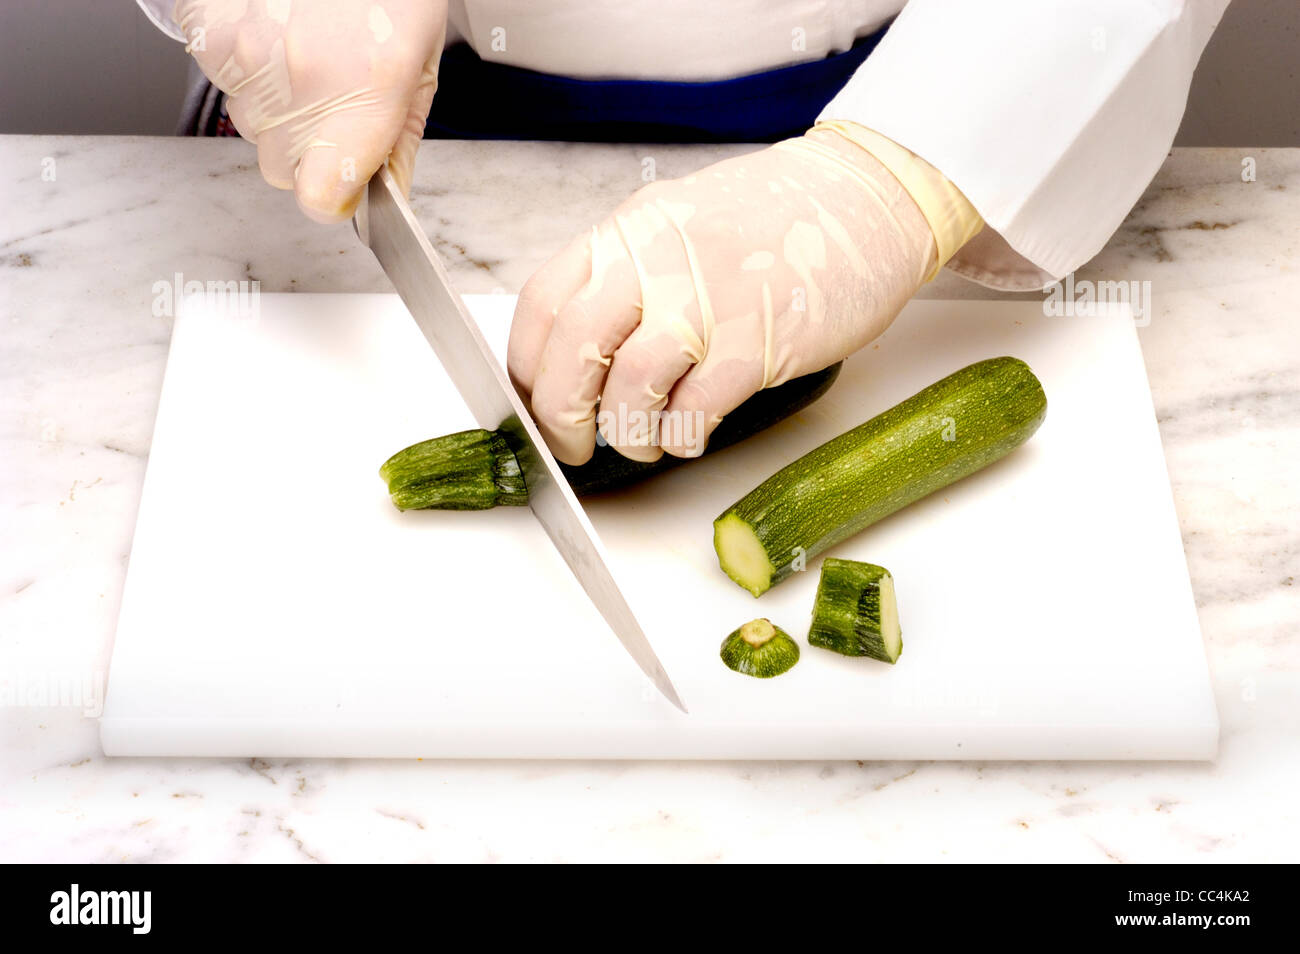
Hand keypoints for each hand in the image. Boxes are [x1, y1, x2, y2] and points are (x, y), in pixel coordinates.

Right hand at [175, 0, 446, 221]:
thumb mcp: (419, 70)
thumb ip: (397, 145)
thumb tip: (383, 200)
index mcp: (365, 91)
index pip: (320, 197)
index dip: (332, 199)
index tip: (342, 186)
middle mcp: (300, 76)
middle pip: (281, 168)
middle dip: (308, 147)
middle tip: (332, 96)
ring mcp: (247, 51)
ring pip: (250, 126)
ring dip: (277, 105)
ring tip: (306, 52)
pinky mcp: (208, 29)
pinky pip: (222, 80)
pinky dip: (247, 67)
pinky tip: (277, 33)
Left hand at [507, 125, 941, 465]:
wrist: (866, 197)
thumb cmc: (774, 217)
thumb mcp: (678, 220)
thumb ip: (627, 270)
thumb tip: (577, 347)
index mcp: (629, 231)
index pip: (543, 304)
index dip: (527, 367)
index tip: (535, 400)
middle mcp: (657, 261)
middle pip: (573, 351)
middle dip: (560, 417)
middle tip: (572, 445)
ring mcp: (708, 301)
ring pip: (630, 390)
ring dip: (626, 436)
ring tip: (643, 445)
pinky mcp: (758, 343)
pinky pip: (694, 411)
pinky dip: (680, 438)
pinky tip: (688, 436)